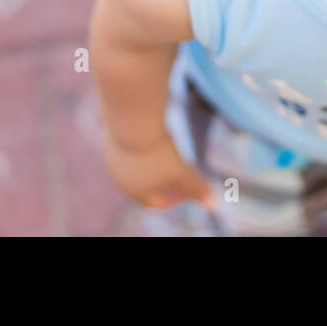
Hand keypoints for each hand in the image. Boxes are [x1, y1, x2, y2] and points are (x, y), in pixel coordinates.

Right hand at [102, 130, 217, 210]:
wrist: (131, 122)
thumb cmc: (158, 152)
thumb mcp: (182, 171)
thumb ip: (196, 187)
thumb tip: (214, 204)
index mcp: (137, 191)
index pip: (156, 202)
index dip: (175, 198)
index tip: (188, 190)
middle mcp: (121, 179)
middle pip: (143, 186)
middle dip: (161, 182)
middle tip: (177, 175)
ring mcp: (114, 159)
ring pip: (135, 167)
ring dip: (151, 164)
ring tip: (166, 153)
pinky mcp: (112, 139)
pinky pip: (129, 148)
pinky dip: (142, 147)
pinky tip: (153, 135)